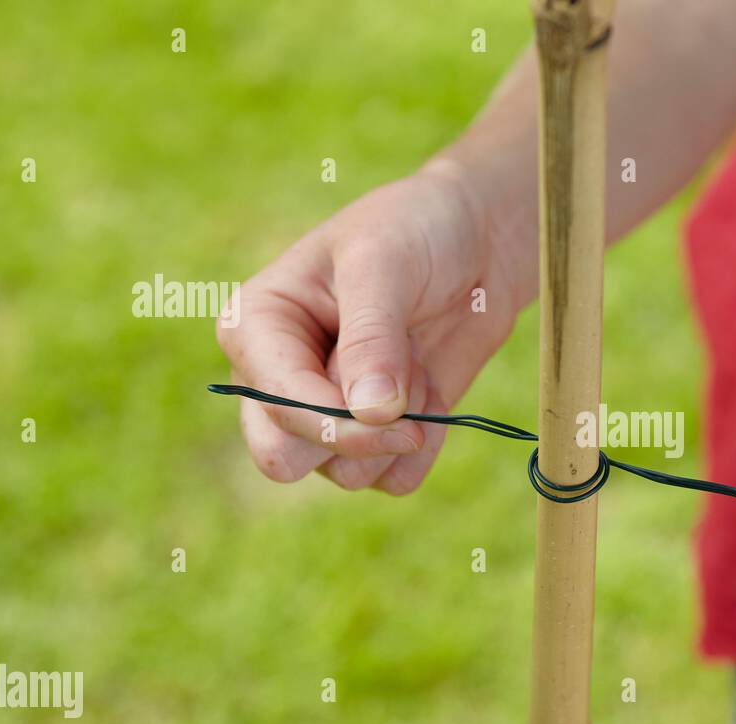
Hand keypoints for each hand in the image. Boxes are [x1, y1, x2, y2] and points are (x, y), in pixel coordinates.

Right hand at [216, 160, 523, 493]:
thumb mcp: (386, 261)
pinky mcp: (378, 436)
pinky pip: (392, 481)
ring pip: (347, 475)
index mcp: (256, 327)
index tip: (394, 408)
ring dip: (399, 430)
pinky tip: (432, 390)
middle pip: (285, 458)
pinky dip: (424, 448)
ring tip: (417, 363)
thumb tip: (367, 411)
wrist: (479, 242)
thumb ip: (371, 335)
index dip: (332, 419)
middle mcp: (279, 378)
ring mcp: (327, 413)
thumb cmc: (418, 229)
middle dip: (354, 441)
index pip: (272, 406)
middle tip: (408, 401)